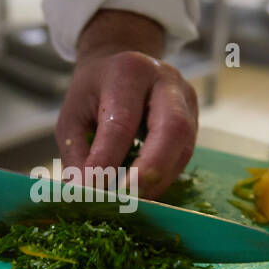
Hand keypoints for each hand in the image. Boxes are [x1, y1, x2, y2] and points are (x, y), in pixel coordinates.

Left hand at [55, 9, 197, 198]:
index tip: (92, 191)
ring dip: (158, 181)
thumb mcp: (73, 115)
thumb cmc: (94, 92)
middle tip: (128, 199)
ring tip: (132, 203)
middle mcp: (166, 82)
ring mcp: (187, 101)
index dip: (107, 161)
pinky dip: (163, 178)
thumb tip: (83, 193)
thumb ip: (77, 153)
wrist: (123, 65)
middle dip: (151, 170)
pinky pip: (183, 156)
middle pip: (172, 128)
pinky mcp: (195, 120)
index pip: (121, 123)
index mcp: (128, 72)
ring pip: (183, 147)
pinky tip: (144, 192)